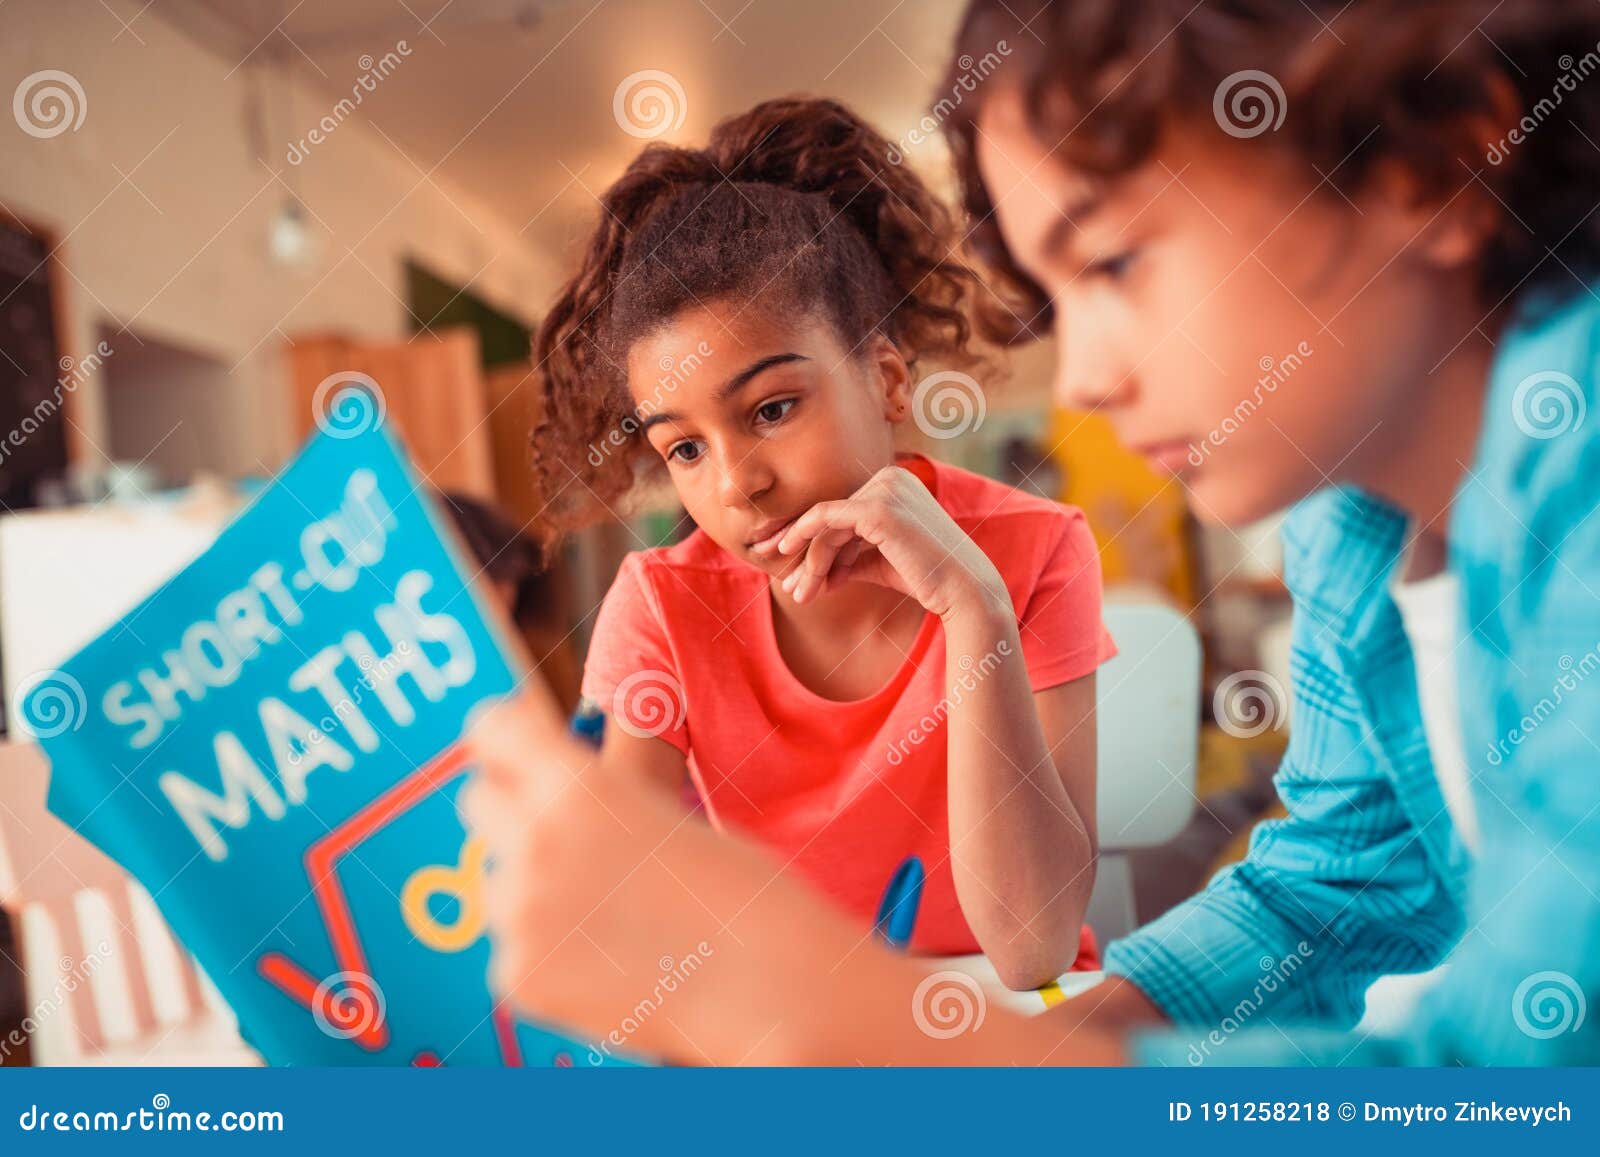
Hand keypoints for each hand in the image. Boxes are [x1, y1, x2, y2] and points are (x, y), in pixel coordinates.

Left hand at [459, 682, 708, 1062]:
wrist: (763, 987)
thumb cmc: (734, 891)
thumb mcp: (667, 808)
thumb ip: (609, 781)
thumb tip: (579, 751)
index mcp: (575, 783)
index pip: (492, 730)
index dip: (509, 742)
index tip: (520, 756)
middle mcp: (533, 839)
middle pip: (478, 801)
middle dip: (513, 814)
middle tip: (568, 842)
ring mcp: (518, 913)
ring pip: (497, 885)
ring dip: (535, 896)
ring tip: (613, 921)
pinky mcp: (517, 975)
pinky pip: (513, 950)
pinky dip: (550, 958)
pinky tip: (609, 966)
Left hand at [750, 465, 1007, 620]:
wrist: (963, 591)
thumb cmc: (927, 577)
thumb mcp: (879, 562)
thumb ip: (849, 557)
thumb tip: (812, 571)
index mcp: (896, 483)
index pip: (843, 511)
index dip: (813, 540)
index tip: (791, 565)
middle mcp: (890, 477)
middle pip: (831, 516)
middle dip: (803, 550)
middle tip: (786, 581)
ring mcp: (885, 489)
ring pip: (826, 524)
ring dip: (808, 562)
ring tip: (799, 595)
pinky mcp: (877, 508)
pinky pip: (826, 523)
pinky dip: (810, 549)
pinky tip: (802, 575)